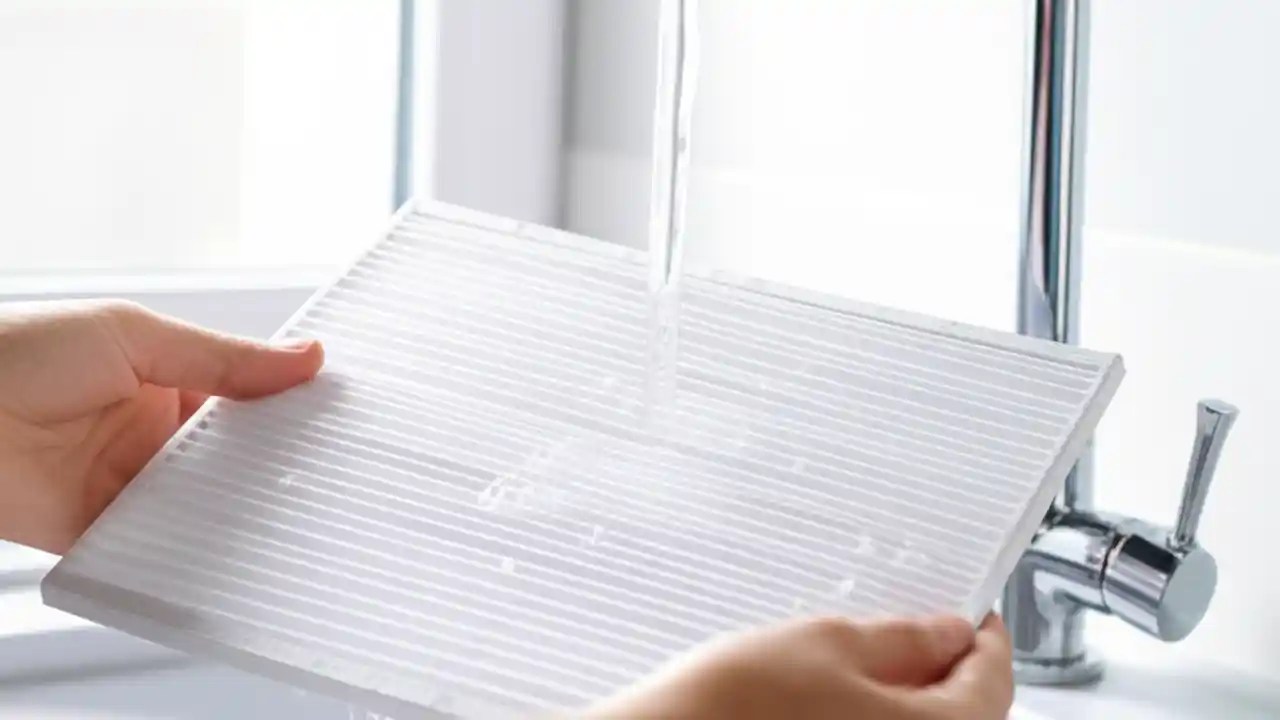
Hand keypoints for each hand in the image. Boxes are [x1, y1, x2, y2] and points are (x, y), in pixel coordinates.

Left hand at [0, 300, 322, 553]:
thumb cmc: (16, 352)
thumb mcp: (132, 335)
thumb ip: (222, 357)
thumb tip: (307, 357)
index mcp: (167, 382)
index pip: (247, 400)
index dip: (289, 410)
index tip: (336, 419)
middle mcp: (153, 437)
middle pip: (234, 459)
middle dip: (273, 465)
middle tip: (323, 471)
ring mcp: (130, 487)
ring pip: (205, 505)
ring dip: (236, 509)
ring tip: (286, 511)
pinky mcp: (102, 534)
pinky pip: (159, 548)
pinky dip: (189, 551)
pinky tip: (224, 547)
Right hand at [585, 613, 1012, 719]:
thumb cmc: (737, 704)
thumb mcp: (829, 642)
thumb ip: (903, 639)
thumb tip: (946, 633)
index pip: (995, 675)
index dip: (985, 633)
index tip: (975, 611)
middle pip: (964, 712)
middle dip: (945, 668)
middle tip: (914, 629)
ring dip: (906, 696)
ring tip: (858, 662)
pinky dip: (870, 719)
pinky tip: (830, 700)